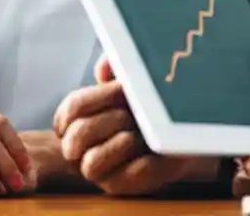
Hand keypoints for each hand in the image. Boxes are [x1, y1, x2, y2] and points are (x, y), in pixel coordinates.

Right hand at [52, 57, 220, 194]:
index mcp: (77, 119)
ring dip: (120, 143)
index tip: (122, 88)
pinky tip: (151, 148)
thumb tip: (105, 68)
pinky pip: (126, 176)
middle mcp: (81, 148)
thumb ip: (117, 64)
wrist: (178, 132)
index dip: (99, 96)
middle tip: (131, 113)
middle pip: (79, 134)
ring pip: (91, 164)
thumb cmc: (146, 102)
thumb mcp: (132, 77)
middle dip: (110, 119)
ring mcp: (99, 170)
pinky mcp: (121, 186)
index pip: (71, 109)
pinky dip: (141, 161)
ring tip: (138, 133)